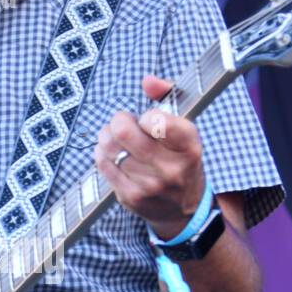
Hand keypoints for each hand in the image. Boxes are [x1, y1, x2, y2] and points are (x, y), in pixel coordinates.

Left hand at [94, 74, 205, 238]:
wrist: (184, 210)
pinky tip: (111, 153)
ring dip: (107, 137)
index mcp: (189, 146)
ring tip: (116, 138)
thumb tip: (147, 81)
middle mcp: (171, 168)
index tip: (148, 121)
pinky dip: (102, 153)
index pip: (157, 121)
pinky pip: (103, 165)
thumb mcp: (184, 128)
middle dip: (119, 121)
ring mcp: (150, 186)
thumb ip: (167, 95)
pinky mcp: (131, 197)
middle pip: (124, 132)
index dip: (145, 116)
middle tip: (124, 124)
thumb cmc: (180, 159)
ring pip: (109, 148)